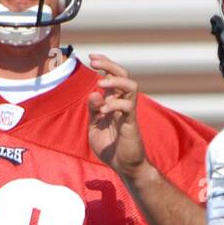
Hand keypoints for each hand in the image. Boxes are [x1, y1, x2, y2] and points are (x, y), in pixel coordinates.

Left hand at [86, 54, 147, 180]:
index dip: (104, 64)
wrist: (124, 168)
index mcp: (114, 102)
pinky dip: (114, 104)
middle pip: (123, 74)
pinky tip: (102, 111)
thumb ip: (93, 110)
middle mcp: (123, 103)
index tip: (92, 57)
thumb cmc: (111, 148)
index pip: (112, 77)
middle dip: (109, 64)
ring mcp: (129, 112)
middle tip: (93, 61)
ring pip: (130, 85)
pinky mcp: (132, 123)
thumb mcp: (94, 127)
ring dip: (114, 80)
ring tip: (100, 84)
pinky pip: (127, 106)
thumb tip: (94, 92)